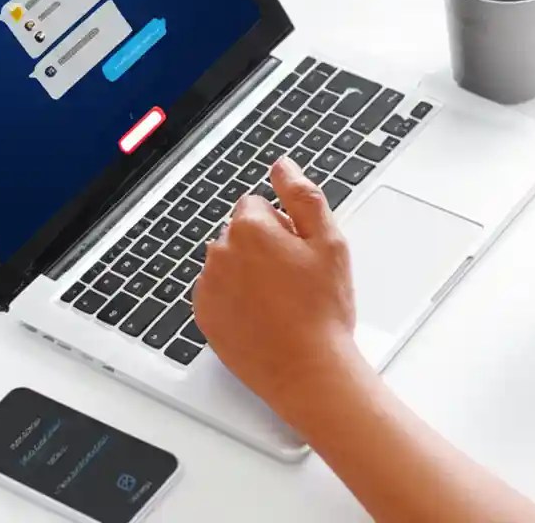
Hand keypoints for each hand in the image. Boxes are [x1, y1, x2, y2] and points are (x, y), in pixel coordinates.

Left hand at [194, 158, 358, 422]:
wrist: (308, 370)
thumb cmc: (323, 310)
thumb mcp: (330, 243)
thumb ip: (303, 195)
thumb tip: (283, 165)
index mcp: (250, 228)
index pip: (258, 205)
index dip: (286, 226)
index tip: (302, 253)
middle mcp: (220, 252)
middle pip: (241, 233)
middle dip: (265, 247)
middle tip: (297, 280)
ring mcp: (209, 286)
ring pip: (230, 263)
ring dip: (249, 272)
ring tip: (282, 302)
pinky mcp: (205, 316)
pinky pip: (219, 293)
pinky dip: (237, 299)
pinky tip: (265, 317)